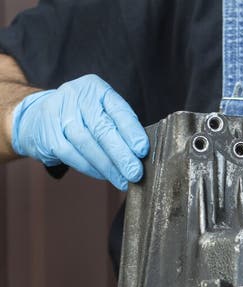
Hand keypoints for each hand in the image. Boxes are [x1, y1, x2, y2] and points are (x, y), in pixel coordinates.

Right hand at [11, 75, 149, 190]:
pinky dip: (89, 168)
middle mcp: (77, 96)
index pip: (118, 109)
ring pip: (87, 143)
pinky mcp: (48, 132)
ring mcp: (60, 113)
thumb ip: (119, 128)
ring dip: (107, 166)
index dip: (131, 131)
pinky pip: (72, 154)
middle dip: (121, 154)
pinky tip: (102, 175)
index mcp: (96, 89)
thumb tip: (140, 157)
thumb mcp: (101, 113)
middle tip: (135, 173)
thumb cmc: (82, 118)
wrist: (39, 117)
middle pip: (102, 128)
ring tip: (122, 180)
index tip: (143, 150)